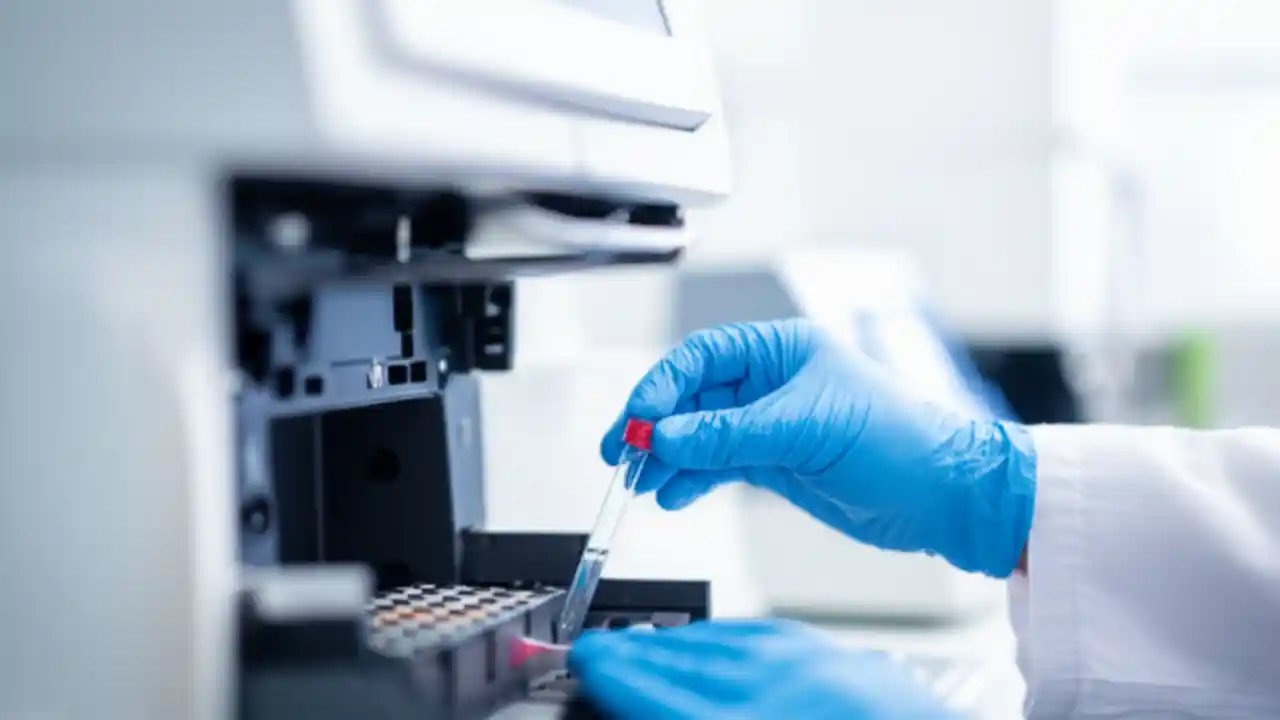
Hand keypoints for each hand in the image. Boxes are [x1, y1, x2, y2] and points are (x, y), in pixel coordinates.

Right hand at [569, 620, 957, 719]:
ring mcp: (831, 672)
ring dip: (678, 644)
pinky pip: (774, 640)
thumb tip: (658, 692)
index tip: (588, 664)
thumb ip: (707, 704)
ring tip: (638, 649)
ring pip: (730, 646)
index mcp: (775, 717)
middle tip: (595, 653)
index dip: (621, 675)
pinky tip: (710, 647)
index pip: (673, 696)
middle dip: (637, 657)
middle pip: (694, 665)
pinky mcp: (853, 663)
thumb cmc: (885, 718)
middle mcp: (802, 692)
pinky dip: (730, 642)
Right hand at [600, 319, 1034, 576]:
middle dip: (655, 424)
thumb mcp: (805, 429)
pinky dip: (693, 479)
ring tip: (642, 481)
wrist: (941, 495)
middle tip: (622, 451)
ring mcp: (771, 423)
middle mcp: (771, 381)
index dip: (663, 385)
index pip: (703, 357)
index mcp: (782, 349)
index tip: (639, 417)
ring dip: (668, 457)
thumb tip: (666, 435)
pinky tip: (672, 494)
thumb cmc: (898, 440)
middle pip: (692, 397)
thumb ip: (728, 434)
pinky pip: (718, 464)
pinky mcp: (776, 461)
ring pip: (700, 434)